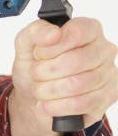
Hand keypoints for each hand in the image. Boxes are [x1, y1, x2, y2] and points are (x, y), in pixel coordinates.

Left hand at [11, 18, 117, 135]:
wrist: (32, 97)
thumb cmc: (34, 67)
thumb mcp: (25, 44)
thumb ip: (35, 31)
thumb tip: (53, 32)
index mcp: (88, 30)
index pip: (78, 31)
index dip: (52, 46)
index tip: (39, 53)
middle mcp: (104, 50)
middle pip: (76, 60)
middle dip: (45, 71)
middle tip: (36, 73)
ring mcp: (109, 74)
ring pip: (78, 84)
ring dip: (48, 90)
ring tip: (40, 89)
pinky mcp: (108, 98)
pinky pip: (82, 104)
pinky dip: (57, 106)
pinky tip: (47, 103)